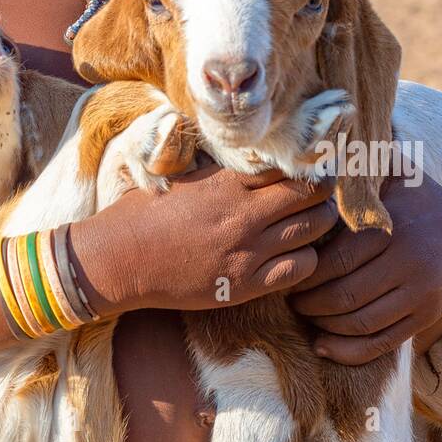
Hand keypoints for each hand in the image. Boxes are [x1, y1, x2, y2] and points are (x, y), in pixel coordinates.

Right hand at [70, 161, 339, 314]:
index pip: (287, 166)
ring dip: (320, 222)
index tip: (312, 164)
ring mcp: (246, 252)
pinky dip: (307, 259)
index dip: (306, 165)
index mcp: (226, 183)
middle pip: (309, 195)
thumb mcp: (182, 177)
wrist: (119, 260)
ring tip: (315, 220)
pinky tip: (296, 254)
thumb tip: (248, 156)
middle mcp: (242, 214)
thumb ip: (219, 169)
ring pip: (312, 230)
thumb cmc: (143, 212)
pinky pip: (299, 269)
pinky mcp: (244, 285)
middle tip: (322, 192)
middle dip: (322, 191)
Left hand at [288, 171, 441, 364]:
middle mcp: (407, 264)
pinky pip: (381, 342)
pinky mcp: (423, 318)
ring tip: (305, 315)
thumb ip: (359, 165)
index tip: (291, 268)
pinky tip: (323, 345)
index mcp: (392, 229)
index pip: (338, 259)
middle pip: (345, 293)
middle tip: (291, 297)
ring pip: (360, 322)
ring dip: (324, 325)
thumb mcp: (392, 174)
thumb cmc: (415, 201)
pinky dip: (349, 350)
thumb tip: (316, 150)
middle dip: (310, 301)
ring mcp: (418, 295)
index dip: (308, 270)